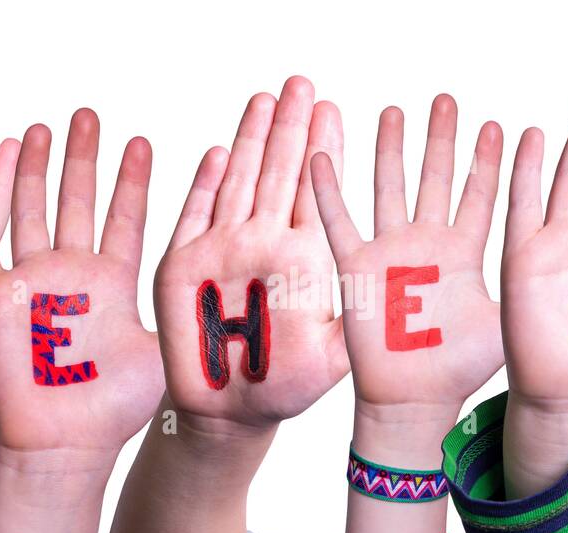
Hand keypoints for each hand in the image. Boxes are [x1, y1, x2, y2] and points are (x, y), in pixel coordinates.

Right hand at [0, 109, 162, 457]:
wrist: (65, 444)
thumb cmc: (114, 409)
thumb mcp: (161, 350)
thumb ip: (179, 309)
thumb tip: (225, 284)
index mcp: (115, 282)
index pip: (125, 217)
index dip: (133, 180)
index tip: (142, 140)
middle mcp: (74, 275)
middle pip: (77, 201)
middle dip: (83, 158)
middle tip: (89, 114)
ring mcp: (34, 284)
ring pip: (31, 211)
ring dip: (35, 171)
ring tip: (40, 129)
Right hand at [155, 76, 346, 428]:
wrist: (231, 412)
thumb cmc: (285, 387)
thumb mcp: (333, 357)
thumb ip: (354, 317)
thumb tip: (383, 282)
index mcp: (304, 259)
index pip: (314, 193)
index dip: (323, 150)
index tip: (333, 109)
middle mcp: (264, 245)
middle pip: (278, 174)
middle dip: (290, 128)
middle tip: (302, 84)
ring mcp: (223, 251)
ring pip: (238, 183)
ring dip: (251, 141)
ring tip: (265, 99)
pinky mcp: (184, 266)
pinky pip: (194, 216)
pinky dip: (204, 184)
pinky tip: (216, 151)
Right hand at [312, 95, 502, 417]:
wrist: (414, 399)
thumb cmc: (459, 369)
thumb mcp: (505, 321)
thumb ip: (529, 288)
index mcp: (465, 254)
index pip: (479, 196)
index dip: (487, 163)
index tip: (495, 127)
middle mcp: (427, 246)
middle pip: (434, 179)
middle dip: (441, 140)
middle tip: (447, 101)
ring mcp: (391, 254)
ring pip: (390, 188)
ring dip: (391, 150)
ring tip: (395, 111)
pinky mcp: (357, 270)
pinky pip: (339, 223)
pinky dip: (327, 192)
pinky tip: (322, 156)